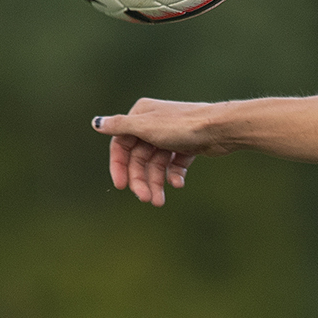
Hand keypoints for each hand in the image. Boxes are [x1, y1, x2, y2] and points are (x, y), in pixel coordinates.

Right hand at [92, 99, 229, 206]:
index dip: (119, 166)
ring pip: (157, 164)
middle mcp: (153, 125)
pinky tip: (178, 184)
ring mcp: (171, 136)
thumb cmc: (182, 125)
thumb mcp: (146, 127)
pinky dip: (174, 175)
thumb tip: (96, 123)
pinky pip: (175, 165)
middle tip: (146, 199)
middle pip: (140, 158)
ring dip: (157, 183)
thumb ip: (120, 127)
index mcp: (140, 116)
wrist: (221, 128)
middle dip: (142, 180)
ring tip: (159, 202)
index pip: (121, 145)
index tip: (120, 186)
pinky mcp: (188, 146)